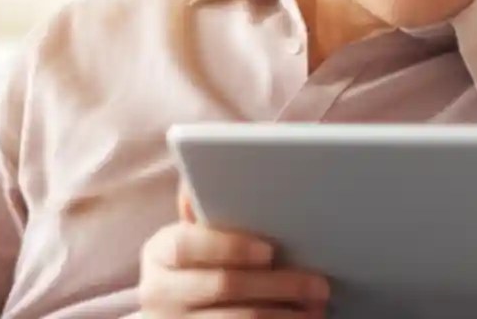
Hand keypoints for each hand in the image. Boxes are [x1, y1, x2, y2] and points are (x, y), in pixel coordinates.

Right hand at [137, 185, 330, 317]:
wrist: (178, 309)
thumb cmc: (199, 263)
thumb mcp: (196, 238)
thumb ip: (209, 211)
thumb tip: (214, 173)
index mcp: (159, 252)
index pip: (188, 244)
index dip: (231, 246)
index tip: (269, 251)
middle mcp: (158, 291)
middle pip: (223, 285)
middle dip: (277, 284)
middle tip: (319, 284)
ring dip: (283, 314)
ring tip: (316, 308)